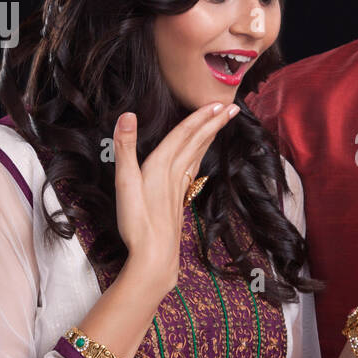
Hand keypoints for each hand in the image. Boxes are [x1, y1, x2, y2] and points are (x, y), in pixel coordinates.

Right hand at [113, 103, 238, 296]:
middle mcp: (175, 173)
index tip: (219, 102)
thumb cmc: (137, 221)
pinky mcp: (179, 199)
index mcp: (162, 164)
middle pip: (197, 141)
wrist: (154, 255)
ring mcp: (179, 187)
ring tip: (220, 124)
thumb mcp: (124, 182)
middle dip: (214, 122)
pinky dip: (199, 157)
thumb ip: (125, 147)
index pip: (185, 133)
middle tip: (232, 108)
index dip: (201, 116)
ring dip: (209, 137)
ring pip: (197, 155)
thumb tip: (126, 115)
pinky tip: (200, 157)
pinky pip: (193, 170)